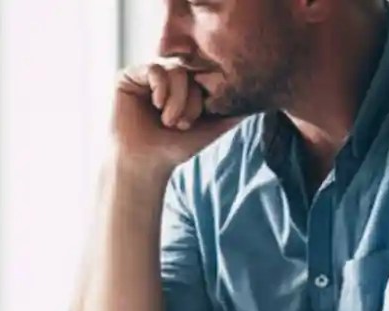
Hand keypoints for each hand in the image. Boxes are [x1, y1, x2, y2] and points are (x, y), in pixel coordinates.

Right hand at [111, 60, 243, 176]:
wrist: (144, 163)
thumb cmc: (174, 148)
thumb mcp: (211, 127)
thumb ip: (232, 111)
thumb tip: (260, 100)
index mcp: (185, 85)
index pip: (204, 75)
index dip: (204, 98)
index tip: (193, 124)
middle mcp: (166, 78)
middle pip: (190, 71)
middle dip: (190, 101)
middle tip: (179, 124)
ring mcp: (146, 76)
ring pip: (175, 70)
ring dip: (176, 99)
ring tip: (168, 121)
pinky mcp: (128, 77)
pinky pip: (154, 68)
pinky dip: (161, 87)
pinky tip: (157, 105)